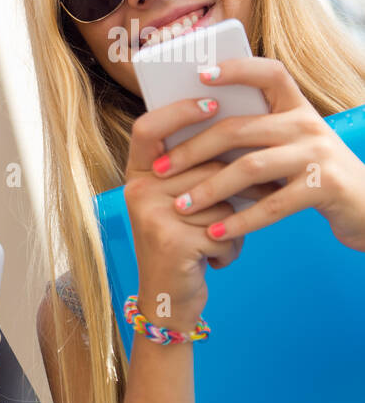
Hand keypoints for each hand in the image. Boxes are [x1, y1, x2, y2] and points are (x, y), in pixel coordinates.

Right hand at [125, 98, 251, 327]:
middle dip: (243, 184)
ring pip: (220, 199)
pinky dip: (230, 248)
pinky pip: (222, 229)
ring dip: (236, 223)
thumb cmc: (183, 243)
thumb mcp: (180, 202)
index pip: (148, 128)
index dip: (179, 110)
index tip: (214, 103)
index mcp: (138, 176)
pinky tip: (215, 260)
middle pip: (205, 165)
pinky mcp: (170, 241)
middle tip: (265, 192)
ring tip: (223, 239)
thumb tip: (242, 130)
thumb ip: (196, 170)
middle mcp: (137, 192)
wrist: (166, 299)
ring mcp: (150, 216)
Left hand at [150, 57, 364, 251]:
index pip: (269, 73)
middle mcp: (308, 125)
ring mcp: (318, 155)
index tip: (200, 74)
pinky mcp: (326, 188)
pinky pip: (273, 205)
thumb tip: (188, 133)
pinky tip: (215, 230)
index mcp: (297, 108)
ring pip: (251, 167)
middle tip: (159, 169)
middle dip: (193, 150)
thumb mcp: (288, 147)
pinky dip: (241, 220)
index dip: (237, 69)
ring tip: (181, 206)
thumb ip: (254, 136)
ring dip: (210, 188)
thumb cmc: (312, 176)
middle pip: (239, 129)